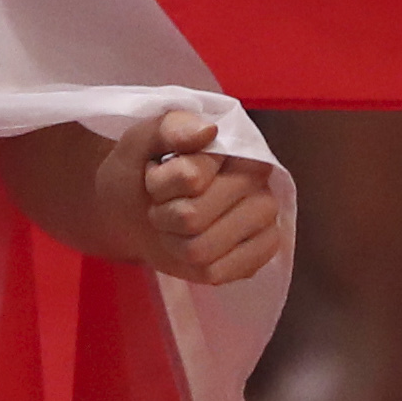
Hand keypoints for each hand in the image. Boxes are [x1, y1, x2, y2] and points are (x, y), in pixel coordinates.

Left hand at [103, 109, 286, 285]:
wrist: (135, 208)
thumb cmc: (141, 169)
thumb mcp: (142, 139)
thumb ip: (170, 127)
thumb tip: (209, 131)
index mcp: (235, 145)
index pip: (191, 178)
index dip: (159, 184)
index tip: (156, 174)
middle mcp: (260, 180)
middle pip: (192, 218)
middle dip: (163, 215)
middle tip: (164, 204)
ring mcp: (266, 219)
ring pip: (201, 249)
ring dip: (174, 241)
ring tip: (176, 225)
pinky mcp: (262, 252)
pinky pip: (216, 273)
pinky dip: (192, 264)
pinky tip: (195, 244)